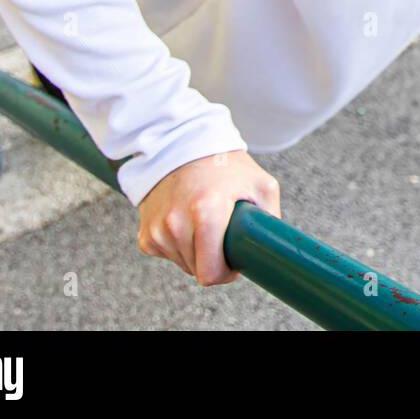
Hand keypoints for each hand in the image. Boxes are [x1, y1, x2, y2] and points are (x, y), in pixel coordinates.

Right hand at [137, 150, 280, 285]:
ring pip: (184, 264)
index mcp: (206, 211)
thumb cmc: (226, 166)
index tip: (234, 258)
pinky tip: (186, 221)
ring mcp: (157, 229)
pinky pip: (167, 255)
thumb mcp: (261, 185)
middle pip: (199, 271)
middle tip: (222, 232)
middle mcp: (176, 222)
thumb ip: (271, 219)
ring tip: (203, 220)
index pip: (210, 273)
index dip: (227, 272)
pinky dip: (178, 245)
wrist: (184, 145)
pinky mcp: (145, 234)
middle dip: (213, 258)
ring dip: (196, 251)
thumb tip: (274, 249)